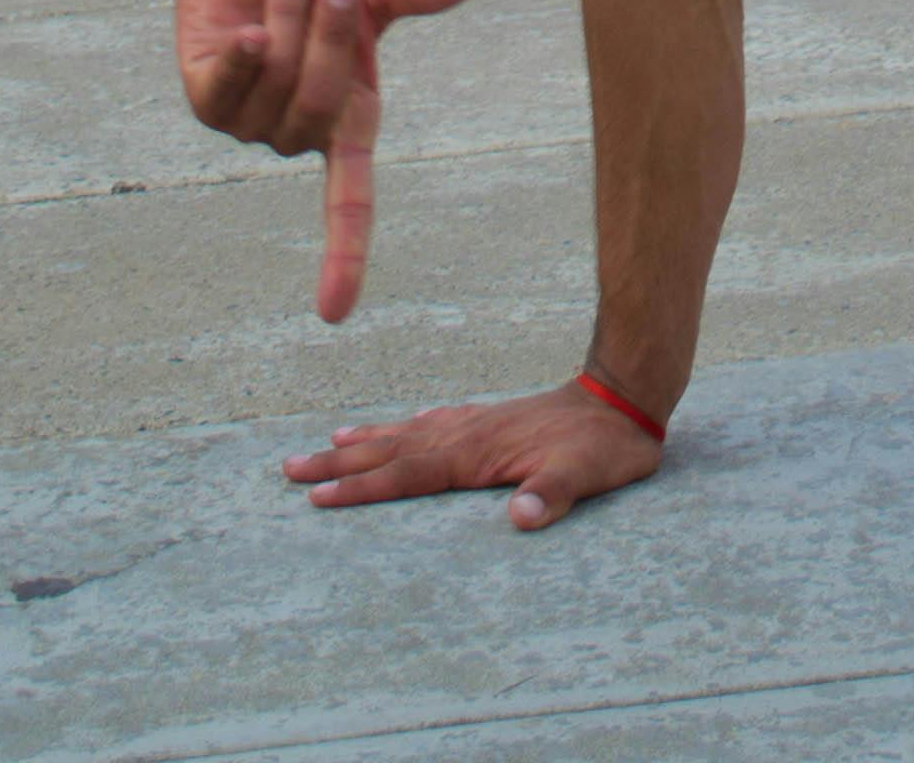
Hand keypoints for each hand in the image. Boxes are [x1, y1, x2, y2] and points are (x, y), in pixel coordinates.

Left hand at [173, 0, 486, 323]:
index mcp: (348, 120)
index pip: (349, 202)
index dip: (344, 256)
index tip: (333, 313)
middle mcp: (299, 132)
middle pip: (318, 103)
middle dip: (327, 32)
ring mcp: (250, 120)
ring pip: (275, 83)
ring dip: (287, 20)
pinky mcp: (208, 98)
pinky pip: (224, 90)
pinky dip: (241, 57)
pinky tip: (248, 31)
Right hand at [284, 376, 665, 527]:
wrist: (624, 397)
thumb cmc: (605, 446)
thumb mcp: (585, 476)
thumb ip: (552, 495)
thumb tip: (522, 517)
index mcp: (477, 452)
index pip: (407, 473)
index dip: (363, 486)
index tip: (318, 496)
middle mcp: (466, 433)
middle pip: (392, 450)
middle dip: (340, 464)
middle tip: (289, 469)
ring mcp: (475, 423)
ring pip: (405, 434)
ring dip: (363, 443)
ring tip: (322, 447)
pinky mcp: (489, 420)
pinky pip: (431, 423)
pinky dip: (403, 428)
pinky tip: (395, 428)